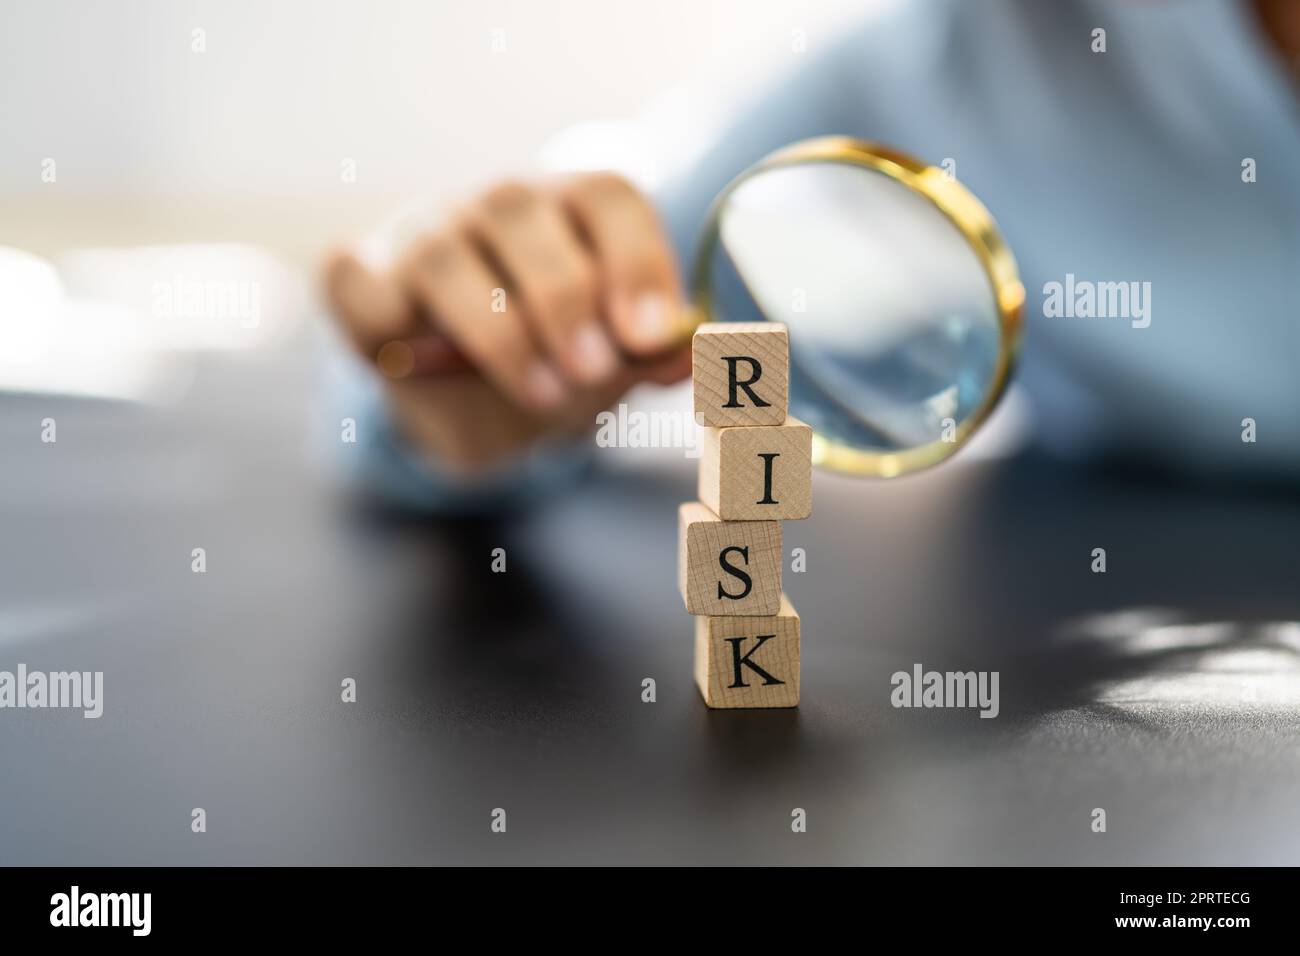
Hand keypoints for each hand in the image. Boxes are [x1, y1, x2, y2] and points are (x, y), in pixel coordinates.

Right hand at [323, 173, 691, 473]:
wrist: (459, 403)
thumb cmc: (546, 366)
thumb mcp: (603, 370)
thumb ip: (641, 358)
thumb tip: (684, 356)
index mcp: (569, 211)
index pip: (606, 196)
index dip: (635, 258)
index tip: (650, 332)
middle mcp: (493, 207)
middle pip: (521, 210)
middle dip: (564, 296)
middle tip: (593, 369)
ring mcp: (419, 233)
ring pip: (444, 251)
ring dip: (497, 327)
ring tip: (540, 393)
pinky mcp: (355, 275)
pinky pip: (359, 283)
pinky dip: (388, 323)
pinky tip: (416, 366)